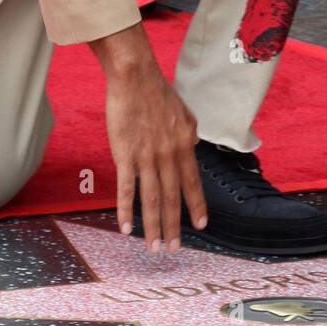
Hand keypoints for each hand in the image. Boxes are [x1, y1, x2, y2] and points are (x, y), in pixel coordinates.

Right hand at [96, 31, 207, 252]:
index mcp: (184, 145)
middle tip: (173, 249)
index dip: (197, 205)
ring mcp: (147, 156)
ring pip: (152, 199)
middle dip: (174, 226)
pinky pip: (127, 188)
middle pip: (173, 197)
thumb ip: (189, 135)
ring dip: (153, 226)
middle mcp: (169, 155)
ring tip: (153, 248)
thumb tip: (192, 149)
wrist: (135, 76)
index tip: (201, 225)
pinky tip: (126, 228)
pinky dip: (126, 210)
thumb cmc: (157, 92)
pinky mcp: (125, 154)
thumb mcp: (184, 114)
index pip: (192, 182)